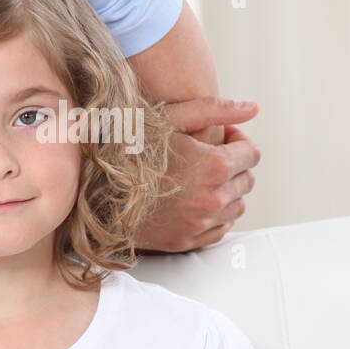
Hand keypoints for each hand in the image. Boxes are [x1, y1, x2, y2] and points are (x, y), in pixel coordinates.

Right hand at [133, 97, 259, 253]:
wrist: (95, 189)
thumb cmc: (130, 148)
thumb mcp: (170, 119)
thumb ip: (215, 109)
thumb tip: (254, 107)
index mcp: (214, 166)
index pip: (252, 154)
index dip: (239, 141)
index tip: (223, 138)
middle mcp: (213, 198)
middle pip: (247, 180)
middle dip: (233, 165)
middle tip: (208, 156)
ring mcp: (201, 224)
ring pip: (236, 206)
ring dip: (226, 190)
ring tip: (200, 178)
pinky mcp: (188, 241)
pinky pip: (220, 228)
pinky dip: (214, 215)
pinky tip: (193, 199)